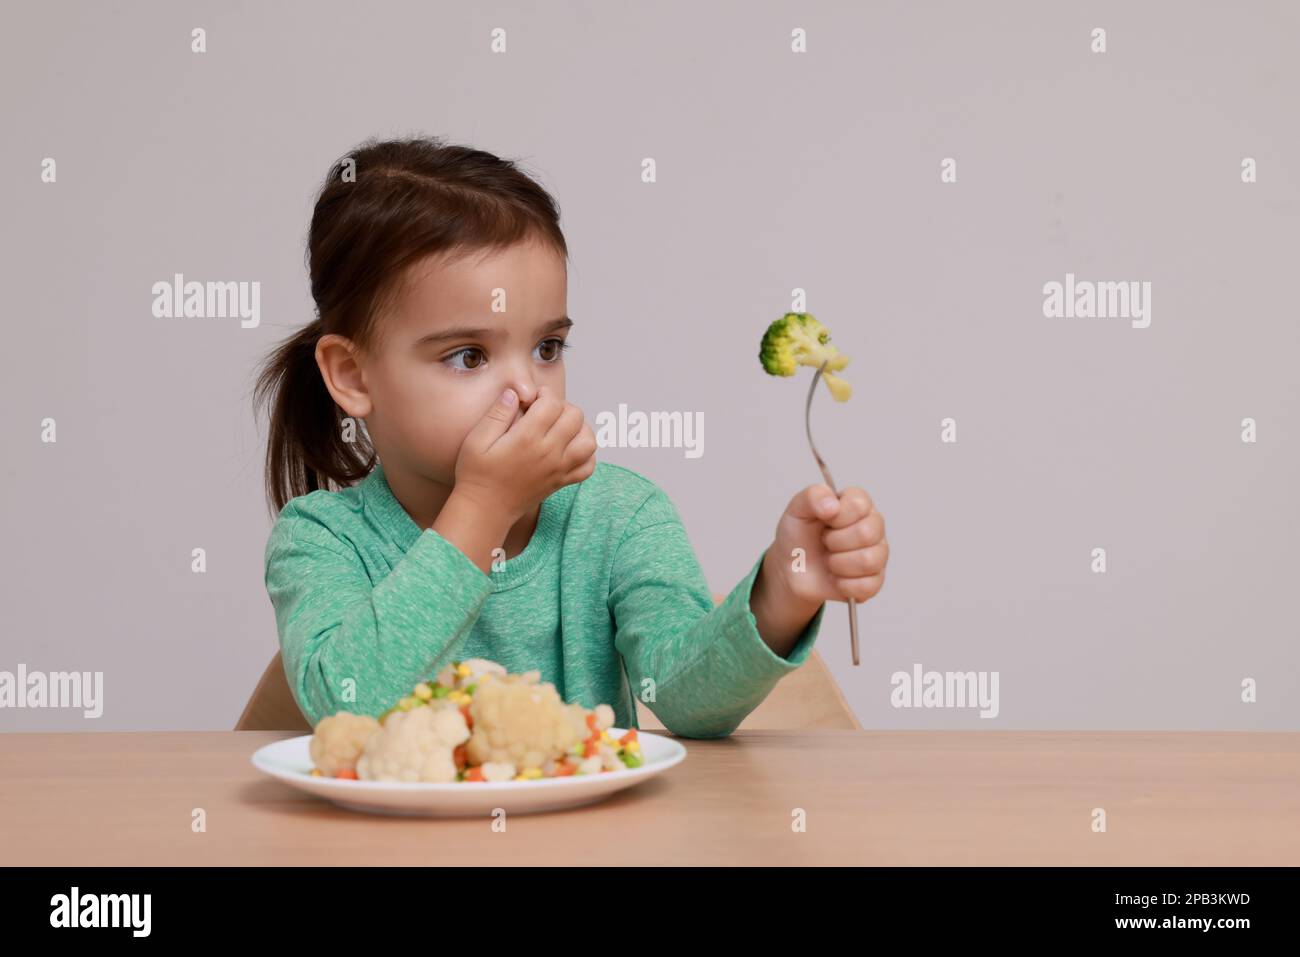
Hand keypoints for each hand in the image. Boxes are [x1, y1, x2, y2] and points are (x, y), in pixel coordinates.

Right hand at [452, 385, 596, 522]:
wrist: (484, 509)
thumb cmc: (477, 473)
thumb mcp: (477, 439)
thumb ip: (497, 413)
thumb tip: (514, 393)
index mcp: (527, 438)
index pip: (553, 403)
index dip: (543, 394)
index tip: (530, 400)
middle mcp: (548, 453)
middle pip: (575, 417)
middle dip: (562, 407)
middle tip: (544, 412)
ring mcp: (559, 469)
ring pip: (589, 441)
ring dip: (579, 428)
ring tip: (560, 427)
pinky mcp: (561, 482)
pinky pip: (588, 467)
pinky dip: (586, 455)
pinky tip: (569, 449)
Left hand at [770, 484, 887, 604]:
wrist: (791, 569)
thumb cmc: (798, 536)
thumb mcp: (797, 510)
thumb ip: (813, 496)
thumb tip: (832, 504)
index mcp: (858, 504)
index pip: (859, 505)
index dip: (836, 516)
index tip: (824, 520)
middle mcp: (873, 526)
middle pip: (867, 533)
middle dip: (835, 542)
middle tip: (824, 542)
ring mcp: (877, 554)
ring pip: (868, 561)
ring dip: (838, 564)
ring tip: (829, 560)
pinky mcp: (875, 580)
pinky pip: (866, 586)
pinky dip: (843, 584)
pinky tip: (835, 577)